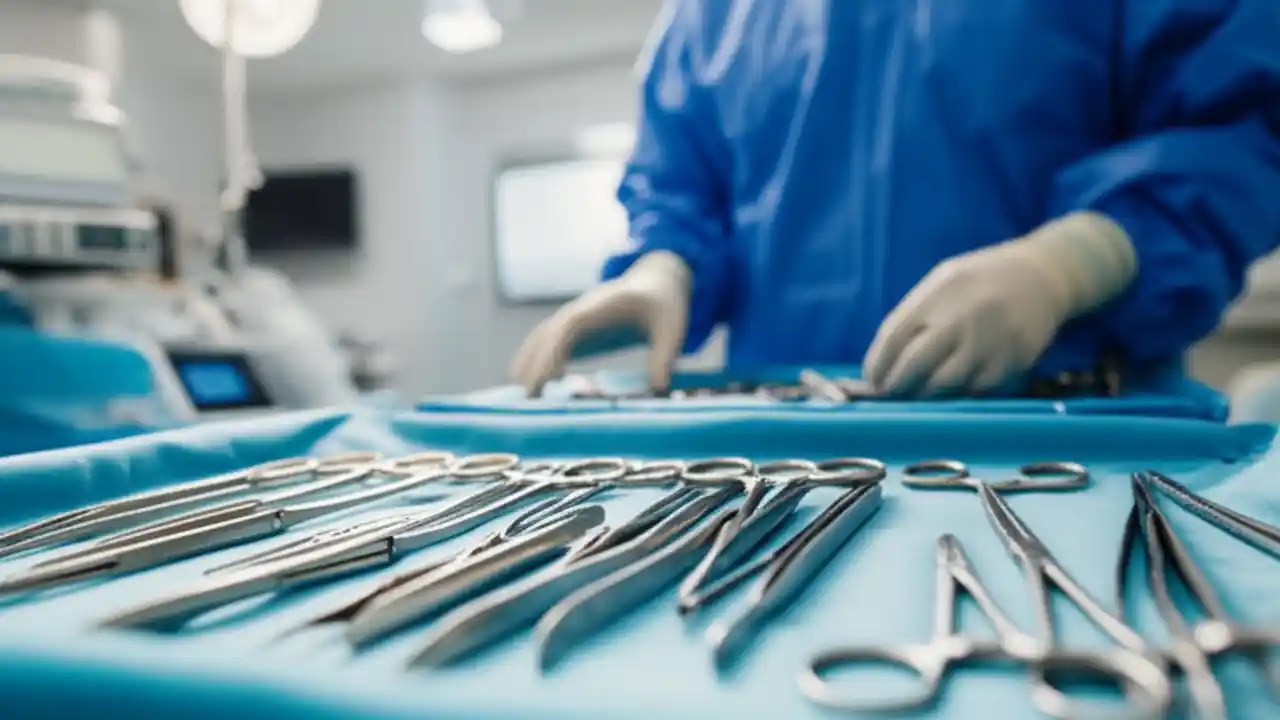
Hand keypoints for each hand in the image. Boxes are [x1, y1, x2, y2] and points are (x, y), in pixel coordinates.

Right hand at [510, 251, 691, 396]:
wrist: (656, 280)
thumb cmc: (664, 302)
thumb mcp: (672, 327)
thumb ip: (664, 356)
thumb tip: (658, 389)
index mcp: (600, 307)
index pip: (567, 328)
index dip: (552, 352)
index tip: (543, 379)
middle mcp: (580, 311)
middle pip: (547, 336)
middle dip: (534, 365)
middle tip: (527, 401)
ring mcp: (574, 320)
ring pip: (541, 339)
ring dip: (529, 364)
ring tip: (522, 399)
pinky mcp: (576, 332)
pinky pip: (549, 345)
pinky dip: (537, 363)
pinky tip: (534, 390)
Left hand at [864, 212, 1135, 396]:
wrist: (1043, 277)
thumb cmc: (980, 282)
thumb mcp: (941, 282)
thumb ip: (913, 315)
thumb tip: (881, 363)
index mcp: (938, 294)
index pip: (894, 338)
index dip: (877, 365)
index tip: (871, 381)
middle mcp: (962, 318)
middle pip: (914, 366)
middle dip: (896, 387)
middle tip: (890, 395)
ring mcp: (988, 343)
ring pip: (943, 386)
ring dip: (924, 397)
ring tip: (917, 396)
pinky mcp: (1011, 364)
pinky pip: (974, 392)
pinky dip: (957, 397)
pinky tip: (951, 393)